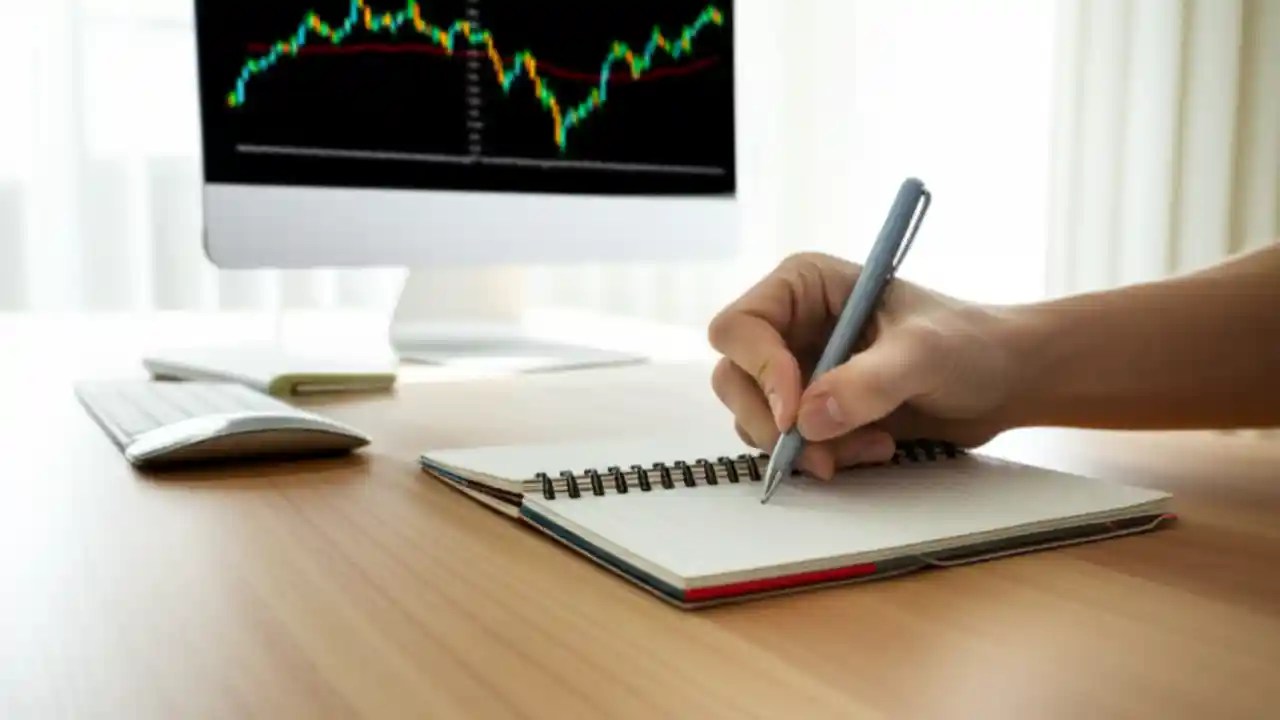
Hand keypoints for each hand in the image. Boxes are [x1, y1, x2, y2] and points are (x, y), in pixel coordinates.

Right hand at [708, 252, 1019, 478]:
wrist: (1005, 381)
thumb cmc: (971, 344)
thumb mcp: (923, 354)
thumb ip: (867, 382)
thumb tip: (806, 418)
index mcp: (803, 286)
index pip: (739, 327)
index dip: (759, 370)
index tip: (795, 412)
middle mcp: (790, 325)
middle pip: (734, 379)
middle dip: (774, 423)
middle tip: (820, 452)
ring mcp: (797, 369)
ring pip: (756, 418)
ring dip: (806, 446)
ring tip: (870, 445)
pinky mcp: (813, 410)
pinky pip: (787, 443)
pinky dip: (822, 457)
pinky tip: (872, 448)